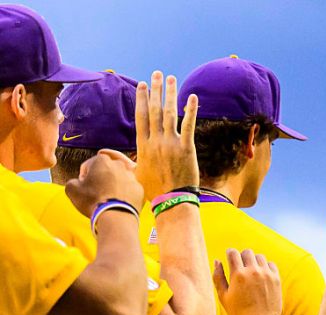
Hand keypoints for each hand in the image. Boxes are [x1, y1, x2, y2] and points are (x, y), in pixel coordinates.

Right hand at [65, 150, 143, 216]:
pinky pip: (129, 189)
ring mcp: (132, 177)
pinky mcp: (139, 189)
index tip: (84, 185)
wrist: (115, 217)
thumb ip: (73, 181)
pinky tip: (118, 202)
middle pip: (106, 169)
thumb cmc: (92, 201)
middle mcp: (119, 165)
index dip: (84, 176)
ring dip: (113, 184)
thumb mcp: (71, 189)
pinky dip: (124, 193)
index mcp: (102, 160)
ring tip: (107, 197)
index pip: (89, 165)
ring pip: (119, 178)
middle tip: (96, 190)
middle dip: (100, 177)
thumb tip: (78, 182)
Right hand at [134, 71, 199, 200]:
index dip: (142, 99)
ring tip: (171, 78)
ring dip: (171, 94)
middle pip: (155, 110)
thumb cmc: (153, 189)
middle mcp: (156, 141)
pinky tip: (192, 97)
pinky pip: (188, 125)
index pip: (141, 116)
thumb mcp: (133, 173)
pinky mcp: (187, 148)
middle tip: (157, 73)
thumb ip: (121, 160)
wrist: (171, 200)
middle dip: (156, 90)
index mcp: (143, 145)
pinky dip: (190, 110)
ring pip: (170, 113)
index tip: (142, 84)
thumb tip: (103, 154)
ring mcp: (171, 144)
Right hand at [213, 248, 281, 314]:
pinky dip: (265, 267)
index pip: (233, 252)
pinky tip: (261, 276)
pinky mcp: (276, 279)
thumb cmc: (238, 312)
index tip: (229, 258)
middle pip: (247, 252)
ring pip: (259, 257)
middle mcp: (253, 272)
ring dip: (254, 261)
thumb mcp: (223, 296)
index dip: (229, 253)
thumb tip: (217, 260)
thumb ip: (218, 277)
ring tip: (251, 272)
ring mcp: (266, 275)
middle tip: (240, 266)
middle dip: (242, 257)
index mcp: (238, 275)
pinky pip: (271, 264)